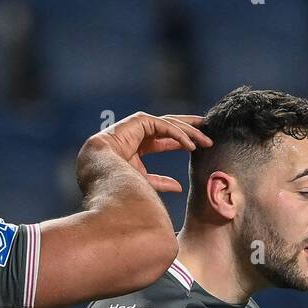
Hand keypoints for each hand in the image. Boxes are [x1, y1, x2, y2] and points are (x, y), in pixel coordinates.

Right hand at [79, 112, 210, 193]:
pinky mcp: (139, 121)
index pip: (165, 139)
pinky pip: (163, 126)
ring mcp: (138, 125)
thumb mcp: (144, 182)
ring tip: (206, 141)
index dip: (183, 140)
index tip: (199, 145)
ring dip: (189, 132)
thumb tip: (179, 186)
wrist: (99, 173)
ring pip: (169, 124)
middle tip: (208, 135)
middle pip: (171, 127)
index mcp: (139, 145)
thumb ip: (160, 182)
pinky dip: (178, 135)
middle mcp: (138, 133)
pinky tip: (189, 145)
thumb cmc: (116, 181)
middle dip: (190, 130)